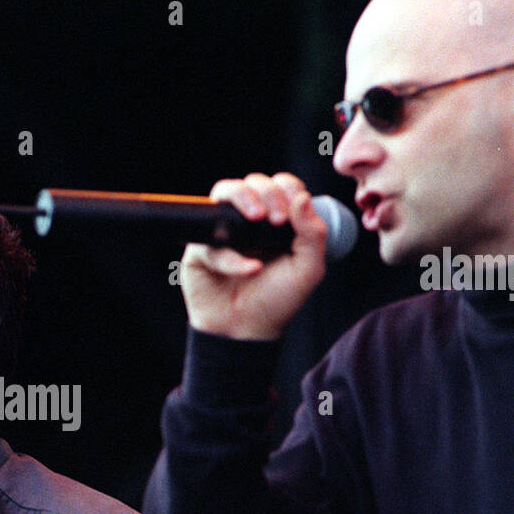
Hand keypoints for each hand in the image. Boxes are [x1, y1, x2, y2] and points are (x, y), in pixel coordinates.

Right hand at [179, 173, 327, 340]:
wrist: (245, 331)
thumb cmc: (276, 300)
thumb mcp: (307, 269)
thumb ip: (313, 234)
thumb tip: (303, 197)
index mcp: (277, 221)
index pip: (281, 186)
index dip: (287, 188)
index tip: (293, 211)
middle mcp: (249, 222)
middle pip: (253, 182)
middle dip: (267, 192)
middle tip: (276, 219)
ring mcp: (223, 231)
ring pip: (224, 192)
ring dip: (242, 197)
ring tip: (256, 219)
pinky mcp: (200, 248)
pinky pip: (210, 240)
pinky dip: (231, 256)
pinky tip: (250, 269)